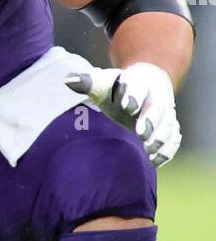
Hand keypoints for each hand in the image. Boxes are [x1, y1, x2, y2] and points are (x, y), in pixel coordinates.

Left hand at [65, 61, 180, 167]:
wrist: (148, 82)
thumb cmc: (119, 88)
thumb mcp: (104, 83)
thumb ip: (88, 82)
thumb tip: (67, 80)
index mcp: (139, 82)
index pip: (138, 86)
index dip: (133, 95)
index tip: (126, 105)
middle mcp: (155, 97)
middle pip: (157, 108)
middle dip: (151, 120)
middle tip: (141, 132)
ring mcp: (165, 113)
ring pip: (169, 124)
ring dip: (161, 137)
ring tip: (148, 149)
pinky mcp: (169, 127)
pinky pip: (174, 139)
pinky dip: (167, 150)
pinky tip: (155, 160)